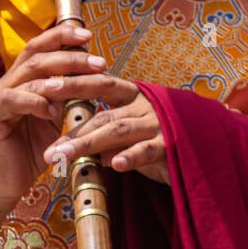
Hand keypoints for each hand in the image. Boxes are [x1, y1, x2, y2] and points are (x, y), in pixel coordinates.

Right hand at [0, 24, 106, 206]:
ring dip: (59, 76)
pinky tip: (53, 111)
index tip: (89, 36)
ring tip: (85, 81)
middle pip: (36, 55)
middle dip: (70, 55)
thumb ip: (65, 97)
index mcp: (20, 82)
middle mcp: (5, 85)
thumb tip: (89, 77)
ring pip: (27, 75)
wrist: (4, 184)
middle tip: (99, 61)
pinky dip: (35, 101)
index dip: (61, 37)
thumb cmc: (31, 152)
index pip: (39, 49)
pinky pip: (12, 100)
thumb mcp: (54, 119)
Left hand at [42, 78, 168, 184]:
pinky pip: (148, 149)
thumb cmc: (157, 136)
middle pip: (103, 114)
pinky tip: (116, 164)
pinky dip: (132, 156)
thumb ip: (105, 131)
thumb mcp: (130, 128)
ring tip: (64, 157)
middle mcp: (144, 106)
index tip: (45, 85)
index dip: (74, 83)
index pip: (100, 84)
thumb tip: (75, 140)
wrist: (202, 149)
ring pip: (119, 130)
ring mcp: (159, 124)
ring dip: (89, 144)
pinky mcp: (171, 144)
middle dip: (73, 130)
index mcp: (132, 95)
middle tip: (48, 148)